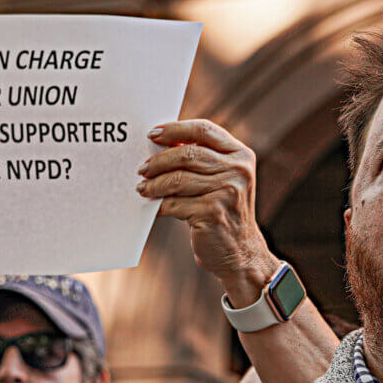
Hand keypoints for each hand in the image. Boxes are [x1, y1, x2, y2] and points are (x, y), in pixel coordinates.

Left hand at [137, 120, 279, 299]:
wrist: (240, 253)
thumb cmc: (224, 212)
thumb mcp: (223, 181)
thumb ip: (202, 161)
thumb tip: (162, 145)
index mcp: (240, 155)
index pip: (204, 130)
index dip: (175, 129)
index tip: (153, 134)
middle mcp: (237, 171)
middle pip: (187, 154)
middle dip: (159, 161)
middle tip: (142, 169)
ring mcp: (227, 192)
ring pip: (178, 179)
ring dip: (155, 185)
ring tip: (143, 189)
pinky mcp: (213, 213)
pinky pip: (176, 204)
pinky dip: (160, 205)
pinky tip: (154, 207)